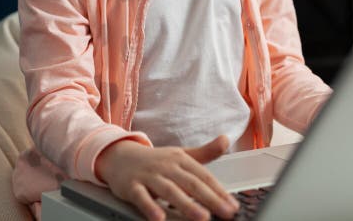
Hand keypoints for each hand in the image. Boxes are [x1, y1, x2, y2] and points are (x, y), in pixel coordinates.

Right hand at [95, 135, 239, 220]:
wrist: (119, 156)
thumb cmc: (156, 161)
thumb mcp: (181, 155)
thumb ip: (205, 152)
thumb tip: (226, 140)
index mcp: (180, 159)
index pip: (203, 176)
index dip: (219, 191)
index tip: (233, 206)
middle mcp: (166, 166)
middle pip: (191, 183)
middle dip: (210, 199)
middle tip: (226, 213)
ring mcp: (148, 176)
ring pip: (169, 191)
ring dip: (186, 204)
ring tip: (202, 217)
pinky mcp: (131, 186)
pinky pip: (141, 198)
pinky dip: (150, 207)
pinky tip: (159, 218)